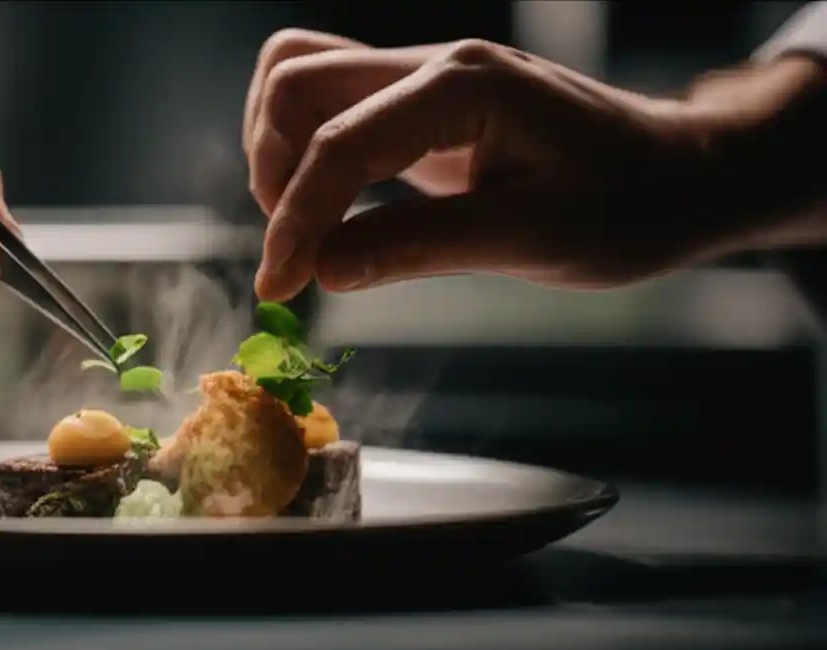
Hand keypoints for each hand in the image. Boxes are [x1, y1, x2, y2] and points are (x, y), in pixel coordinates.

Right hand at [243, 30, 826, 300]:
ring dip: (278, 147)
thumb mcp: (531, 239)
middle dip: (273, 169)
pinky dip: (303, 145)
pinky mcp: (420, 100)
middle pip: (298, 80)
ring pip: (303, 75)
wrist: (676, 175)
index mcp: (464, 87)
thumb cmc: (624, 208)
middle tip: (294, 251)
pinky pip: (331, 98)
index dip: (296, 220)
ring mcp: (424, 73)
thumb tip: (322, 269)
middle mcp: (434, 63)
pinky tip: (325, 203)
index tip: (279, 287)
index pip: (341, 144)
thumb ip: (419, 247)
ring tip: (302, 223)